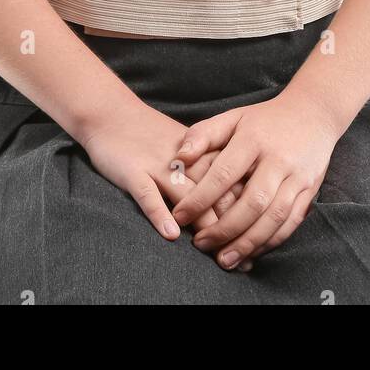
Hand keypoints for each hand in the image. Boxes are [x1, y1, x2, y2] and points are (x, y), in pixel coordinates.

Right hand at [79, 96, 244, 241]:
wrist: (110, 112)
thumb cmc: (150, 136)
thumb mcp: (185, 148)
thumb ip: (208, 170)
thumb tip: (235, 202)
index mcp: (201, 152)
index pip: (232, 182)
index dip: (246, 212)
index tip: (258, 240)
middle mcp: (185, 160)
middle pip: (214, 192)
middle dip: (230, 226)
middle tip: (242, 257)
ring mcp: (158, 165)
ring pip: (187, 195)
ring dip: (202, 224)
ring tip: (213, 252)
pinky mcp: (133, 171)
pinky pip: (148, 194)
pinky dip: (160, 213)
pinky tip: (170, 233)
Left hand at [168, 92, 340, 268]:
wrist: (312, 113)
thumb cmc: (264, 120)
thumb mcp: (233, 117)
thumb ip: (203, 134)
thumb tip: (179, 158)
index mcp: (253, 139)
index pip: (223, 174)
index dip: (200, 198)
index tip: (179, 216)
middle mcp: (277, 159)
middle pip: (252, 203)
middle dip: (224, 229)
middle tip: (200, 244)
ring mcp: (297, 177)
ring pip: (274, 218)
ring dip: (247, 243)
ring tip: (223, 259)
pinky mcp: (310, 191)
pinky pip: (291, 223)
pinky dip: (270, 242)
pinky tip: (251, 252)